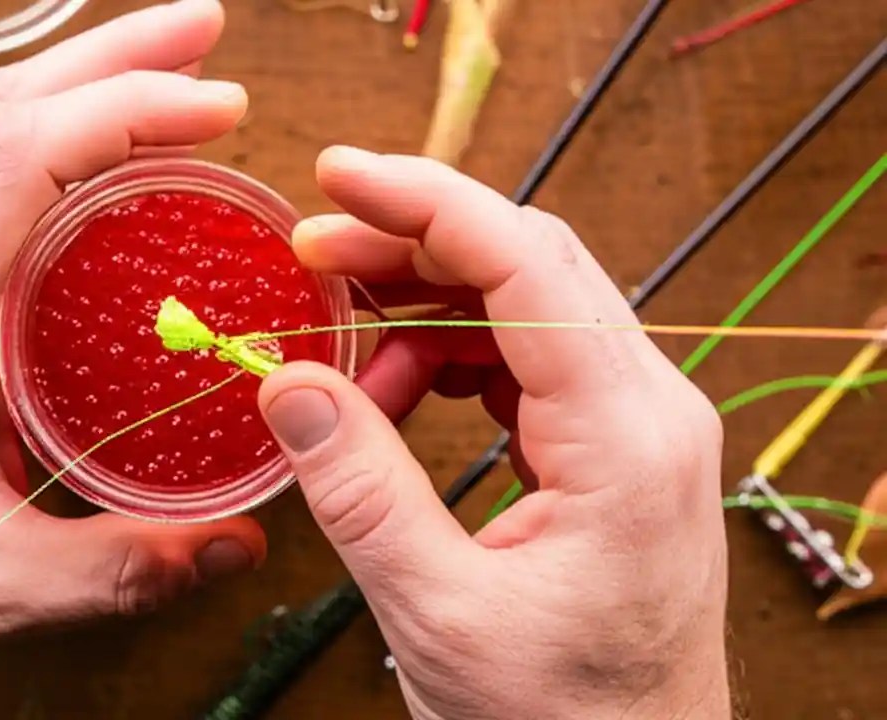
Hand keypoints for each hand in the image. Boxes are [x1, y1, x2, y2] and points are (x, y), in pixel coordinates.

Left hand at [0, 0, 264, 698]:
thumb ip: (119, 571)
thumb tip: (236, 546)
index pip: (18, 156)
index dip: (121, 107)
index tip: (215, 105)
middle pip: (5, 109)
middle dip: (111, 55)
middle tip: (204, 34)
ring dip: (82, 85)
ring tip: (175, 74)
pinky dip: (60, 144)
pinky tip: (112, 165)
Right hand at [259, 147, 729, 718]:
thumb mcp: (439, 612)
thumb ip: (359, 490)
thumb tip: (288, 385)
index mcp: (627, 440)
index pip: (528, 266)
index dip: (427, 203)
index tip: (340, 176)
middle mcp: (647, 412)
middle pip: (526, 267)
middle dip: (410, 245)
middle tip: (311, 251)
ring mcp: (633, 426)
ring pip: (521, 306)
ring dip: (421, 306)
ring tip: (336, 344)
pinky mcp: (606, 448)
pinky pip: (521, 362)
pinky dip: (444, 360)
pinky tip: (387, 391)